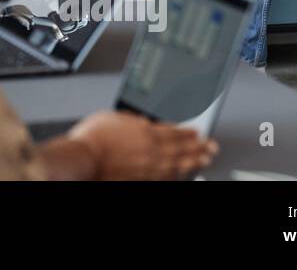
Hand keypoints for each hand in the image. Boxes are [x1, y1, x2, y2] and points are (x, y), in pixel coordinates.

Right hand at [68, 110, 217, 179]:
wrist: (85, 159)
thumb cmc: (93, 138)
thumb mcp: (112, 117)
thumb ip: (130, 119)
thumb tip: (141, 121)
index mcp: (145, 131)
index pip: (173, 131)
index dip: (187, 132)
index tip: (197, 132)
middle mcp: (152, 149)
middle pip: (182, 148)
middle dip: (198, 147)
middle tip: (211, 146)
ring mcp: (150, 167)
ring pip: (178, 164)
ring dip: (194, 161)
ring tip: (205, 160)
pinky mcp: (144, 179)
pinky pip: (168, 176)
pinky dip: (179, 174)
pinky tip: (184, 173)